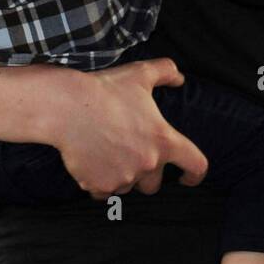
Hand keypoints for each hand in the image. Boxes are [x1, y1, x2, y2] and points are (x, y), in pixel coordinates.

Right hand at [52, 57, 208, 199]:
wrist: (68, 107)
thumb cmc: (106, 90)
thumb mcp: (140, 74)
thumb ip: (166, 72)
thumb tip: (179, 78)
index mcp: (164, 140)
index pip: (196, 165)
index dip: (195, 175)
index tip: (188, 179)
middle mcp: (148, 164)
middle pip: (154, 184)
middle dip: (145, 174)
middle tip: (128, 154)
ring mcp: (123, 178)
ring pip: (127, 186)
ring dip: (121, 175)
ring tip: (105, 152)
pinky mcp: (100, 185)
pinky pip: (103, 191)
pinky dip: (99, 182)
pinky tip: (90, 162)